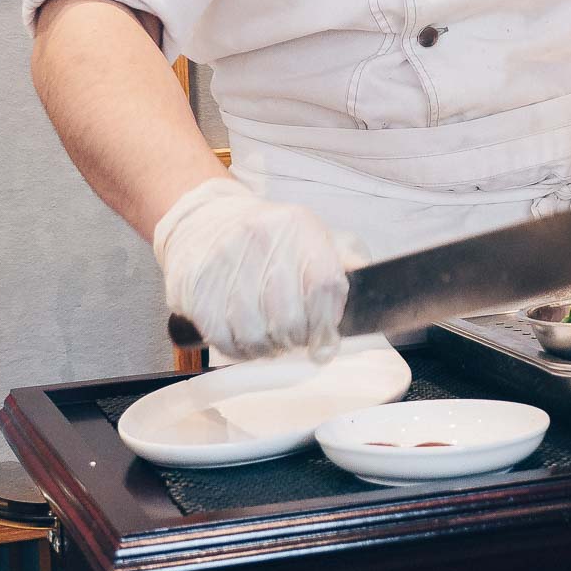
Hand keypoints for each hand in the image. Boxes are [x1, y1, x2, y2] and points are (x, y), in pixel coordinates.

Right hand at [153, 177, 360, 360]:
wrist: (205, 219)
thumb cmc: (268, 237)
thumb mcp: (312, 235)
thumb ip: (345, 260)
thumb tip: (373, 286)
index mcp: (298, 227)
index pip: (325, 286)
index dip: (328, 324)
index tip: (326, 342)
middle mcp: (262, 239)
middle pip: (291, 318)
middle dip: (297, 340)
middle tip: (294, 340)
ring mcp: (225, 263)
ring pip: (257, 334)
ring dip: (268, 349)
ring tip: (270, 342)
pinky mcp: (197, 287)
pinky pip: (224, 339)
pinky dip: (239, 350)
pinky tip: (245, 341)